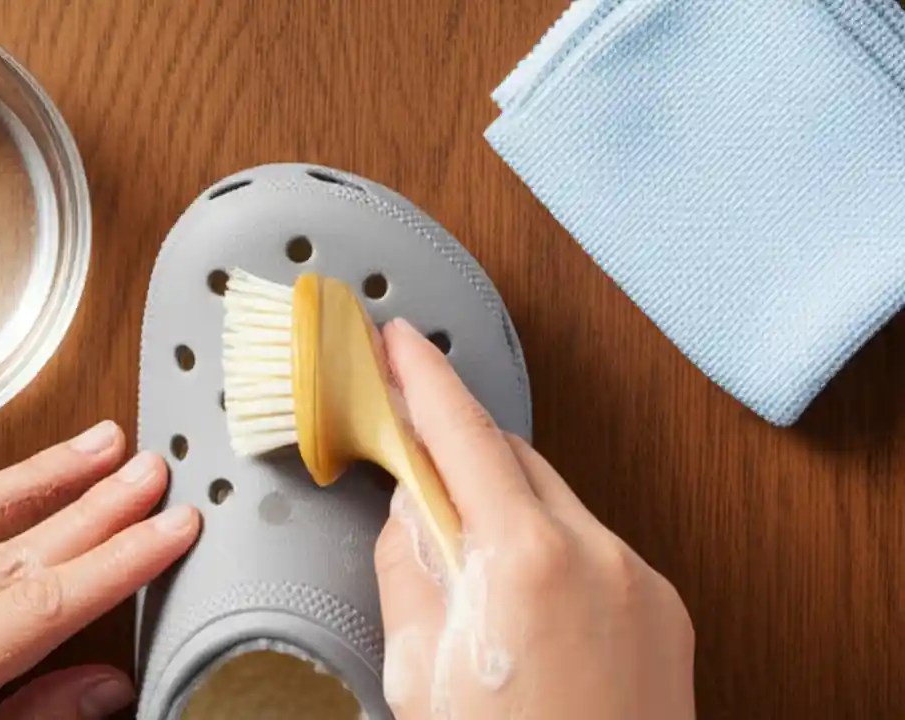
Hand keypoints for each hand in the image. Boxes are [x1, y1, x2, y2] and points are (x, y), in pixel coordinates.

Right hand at [374, 320, 694, 719]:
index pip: (463, 435)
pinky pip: (591, 544)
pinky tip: (518, 594)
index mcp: (526, 561)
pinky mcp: (664, 607)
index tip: (397, 341)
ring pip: (555, 500)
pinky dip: (547, 545)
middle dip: (458, 449)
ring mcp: (640, 579)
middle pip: (513, 458)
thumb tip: (408, 514)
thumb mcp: (418, 674)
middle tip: (408, 459)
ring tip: (464, 557)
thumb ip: (408, 570)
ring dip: (503, 504)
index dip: (422, 378)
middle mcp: (597, 553)